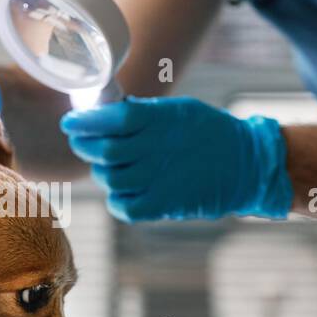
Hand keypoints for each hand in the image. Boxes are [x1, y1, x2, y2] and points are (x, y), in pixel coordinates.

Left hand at [59, 96, 293, 221]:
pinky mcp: (162, 205)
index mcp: (161, 121)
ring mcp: (159, 180)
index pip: (113, 118)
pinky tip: (122, 189)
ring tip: (107, 165)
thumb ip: (143, 112)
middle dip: (84, 145)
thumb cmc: (209, 132)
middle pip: (105, 150)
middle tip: (80, 141)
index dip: (86, 121)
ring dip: (102, 172)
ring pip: (110, 179)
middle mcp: (156, 150)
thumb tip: (105, 110)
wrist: (246, 166)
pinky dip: (116, 199)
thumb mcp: (178, 110)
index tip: (70, 121)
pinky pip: (123, 206)